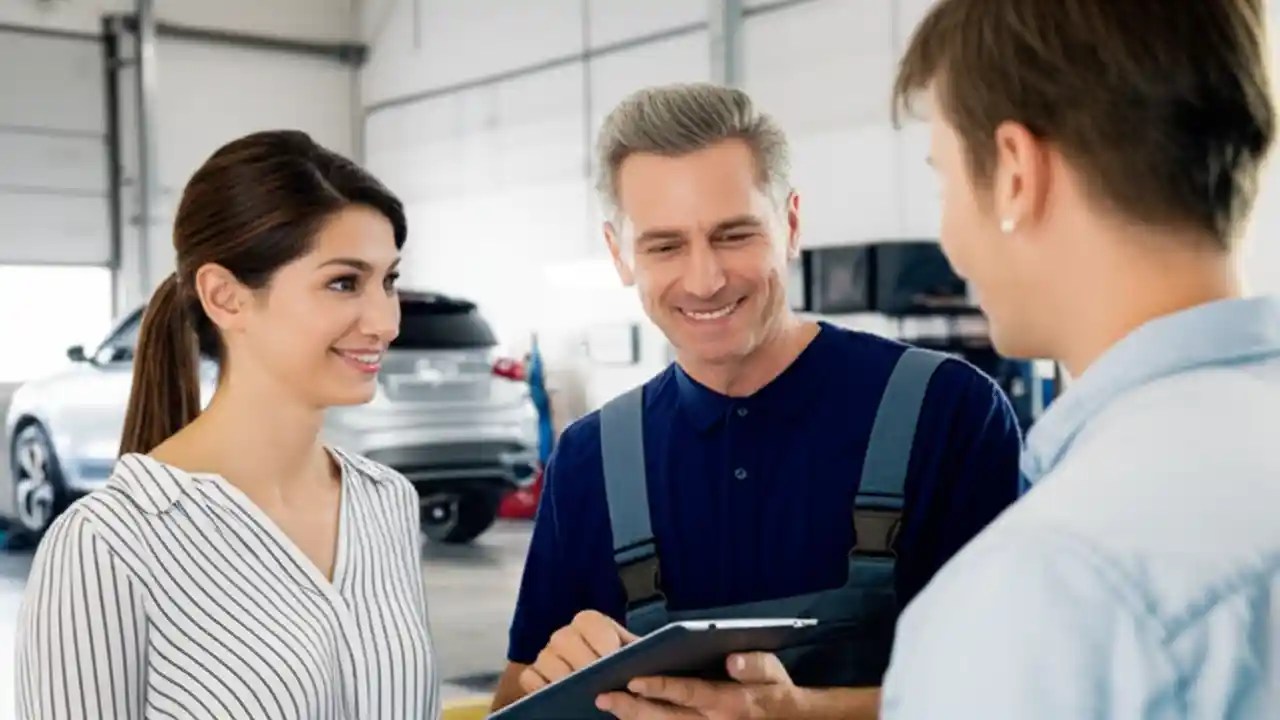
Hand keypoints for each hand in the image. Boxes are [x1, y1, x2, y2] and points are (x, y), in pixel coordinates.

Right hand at [519, 611, 638, 694]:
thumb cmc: (625, 670)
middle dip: (582, 661)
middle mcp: (565, 635)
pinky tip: (560, 697)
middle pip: (564, 639)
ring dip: (564, 677)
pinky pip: (529, 677)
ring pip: (546, 658)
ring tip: (581, 692)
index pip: (587, 620)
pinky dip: (541, 687)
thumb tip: (637, 671)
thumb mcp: (634, 661)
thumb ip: (636, 660)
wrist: (611, 685)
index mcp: (590, 624)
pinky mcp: (534, 675)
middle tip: (597, 681)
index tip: (612, 656)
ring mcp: (547, 655)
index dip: (600, 637)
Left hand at [597, 652, 798, 719]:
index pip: (690, 694)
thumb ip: (756, 665)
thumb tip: (734, 661)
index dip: (661, 688)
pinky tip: (626, 715)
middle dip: (633, 709)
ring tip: (608, 705)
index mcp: (731, 704)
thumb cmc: (774, 693)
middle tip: (603, 697)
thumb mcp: (775, 673)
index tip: (633, 680)